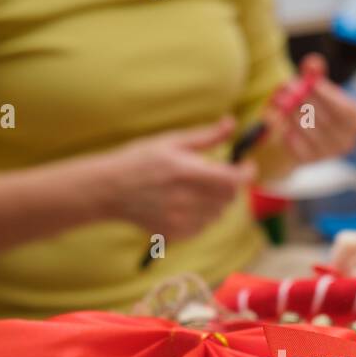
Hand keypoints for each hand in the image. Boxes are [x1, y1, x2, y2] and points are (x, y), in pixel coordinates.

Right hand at [97, 117, 253, 239]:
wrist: (109, 190)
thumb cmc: (139, 160)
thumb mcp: (171, 141)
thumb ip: (205, 136)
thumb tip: (231, 123)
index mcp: (187, 172)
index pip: (233, 179)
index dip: (247, 173)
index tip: (246, 165)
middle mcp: (186, 198)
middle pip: (229, 197)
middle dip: (229, 185)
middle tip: (216, 175)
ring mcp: (181, 219)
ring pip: (218, 213)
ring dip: (216, 201)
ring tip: (196, 189)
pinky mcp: (175, 233)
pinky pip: (203, 226)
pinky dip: (202, 216)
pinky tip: (185, 204)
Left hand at [266, 54, 355, 166]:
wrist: (302, 134)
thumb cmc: (316, 105)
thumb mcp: (317, 87)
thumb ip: (317, 73)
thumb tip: (313, 62)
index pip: (345, 110)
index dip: (329, 96)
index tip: (312, 82)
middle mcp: (348, 140)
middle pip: (326, 119)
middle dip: (306, 100)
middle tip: (289, 87)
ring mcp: (330, 153)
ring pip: (308, 130)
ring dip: (291, 113)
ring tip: (280, 101)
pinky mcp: (311, 160)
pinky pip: (296, 143)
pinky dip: (287, 129)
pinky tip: (281, 119)